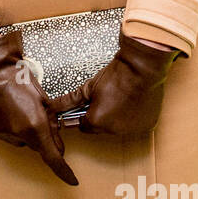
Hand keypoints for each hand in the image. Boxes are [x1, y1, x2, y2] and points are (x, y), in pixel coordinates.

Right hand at [0, 32, 77, 186]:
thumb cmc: (21, 82)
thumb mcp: (45, 103)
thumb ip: (52, 126)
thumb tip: (58, 144)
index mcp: (35, 126)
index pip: (53, 158)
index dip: (64, 171)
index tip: (72, 180)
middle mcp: (20, 134)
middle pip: (38, 146)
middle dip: (43, 137)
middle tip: (41, 118)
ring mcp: (5, 134)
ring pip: (24, 141)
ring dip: (28, 132)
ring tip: (23, 109)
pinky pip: (11, 136)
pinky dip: (14, 128)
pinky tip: (13, 112)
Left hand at [52, 30, 177, 136]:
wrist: (142, 68)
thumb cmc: (117, 76)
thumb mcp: (88, 88)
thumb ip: (68, 101)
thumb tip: (51, 107)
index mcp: (97, 122)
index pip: (84, 126)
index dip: (84, 115)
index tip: (88, 106)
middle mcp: (114, 130)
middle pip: (100, 128)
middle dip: (100, 116)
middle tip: (105, 98)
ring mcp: (131, 130)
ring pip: (117, 128)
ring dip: (116, 118)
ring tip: (119, 99)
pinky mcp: (146, 126)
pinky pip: (134, 126)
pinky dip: (131, 118)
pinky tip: (131, 103)